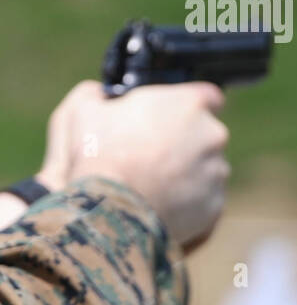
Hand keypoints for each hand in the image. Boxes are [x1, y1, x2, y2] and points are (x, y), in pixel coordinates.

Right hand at [37, 79, 229, 251]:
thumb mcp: (87, 112)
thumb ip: (99, 96)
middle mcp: (212, 134)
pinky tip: (158, 205)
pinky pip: (203, 201)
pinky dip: (186, 203)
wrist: (111, 209)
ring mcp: (216, 171)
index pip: (206, 96)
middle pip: (205, 134)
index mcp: (190, 103)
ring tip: (150, 185)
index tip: (167, 119)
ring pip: (205, 169)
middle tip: (151, 155)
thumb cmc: (100, 155)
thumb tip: (98, 95)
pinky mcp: (213, 205)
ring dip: (185, 174)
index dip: (184, 108)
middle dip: (184, 143)